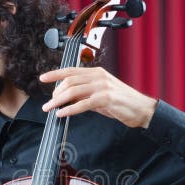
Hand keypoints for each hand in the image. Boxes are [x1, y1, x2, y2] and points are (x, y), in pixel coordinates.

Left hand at [39, 67, 157, 127]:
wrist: (141, 109)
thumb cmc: (121, 102)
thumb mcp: (100, 94)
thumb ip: (84, 93)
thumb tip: (66, 97)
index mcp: (97, 72)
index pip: (71, 70)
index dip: (55, 74)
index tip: (42, 78)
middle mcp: (99, 76)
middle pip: (69, 81)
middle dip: (55, 92)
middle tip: (49, 103)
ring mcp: (103, 87)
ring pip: (73, 91)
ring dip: (58, 101)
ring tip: (49, 108)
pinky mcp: (106, 99)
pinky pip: (82, 104)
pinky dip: (69, 109)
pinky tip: (62, 114)